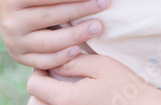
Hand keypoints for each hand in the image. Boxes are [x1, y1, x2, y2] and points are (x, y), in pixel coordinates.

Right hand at [0, 0, 109, 69]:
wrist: (0, 9)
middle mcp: (10, 21)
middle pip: (51, 17)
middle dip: (80, 10)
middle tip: (105, 3)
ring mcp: (15, 42)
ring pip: (49, 43)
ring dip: (76, 36)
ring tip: (99, 26)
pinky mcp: (20, 57)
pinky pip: (43, 62)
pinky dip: (61, 58)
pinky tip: (79, 49)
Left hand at [27, 55, 160, 104]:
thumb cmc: (125, 86)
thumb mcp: (103, 66)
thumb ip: (75, 63)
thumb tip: (54, 61)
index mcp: (66, 99)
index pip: (34, 84)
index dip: (40, 69)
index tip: (55, 60)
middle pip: (34, 101)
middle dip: (42, 85)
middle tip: (58, 71)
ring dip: (47, 97)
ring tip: (63, 85)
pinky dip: (56, 103)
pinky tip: (72, 96)